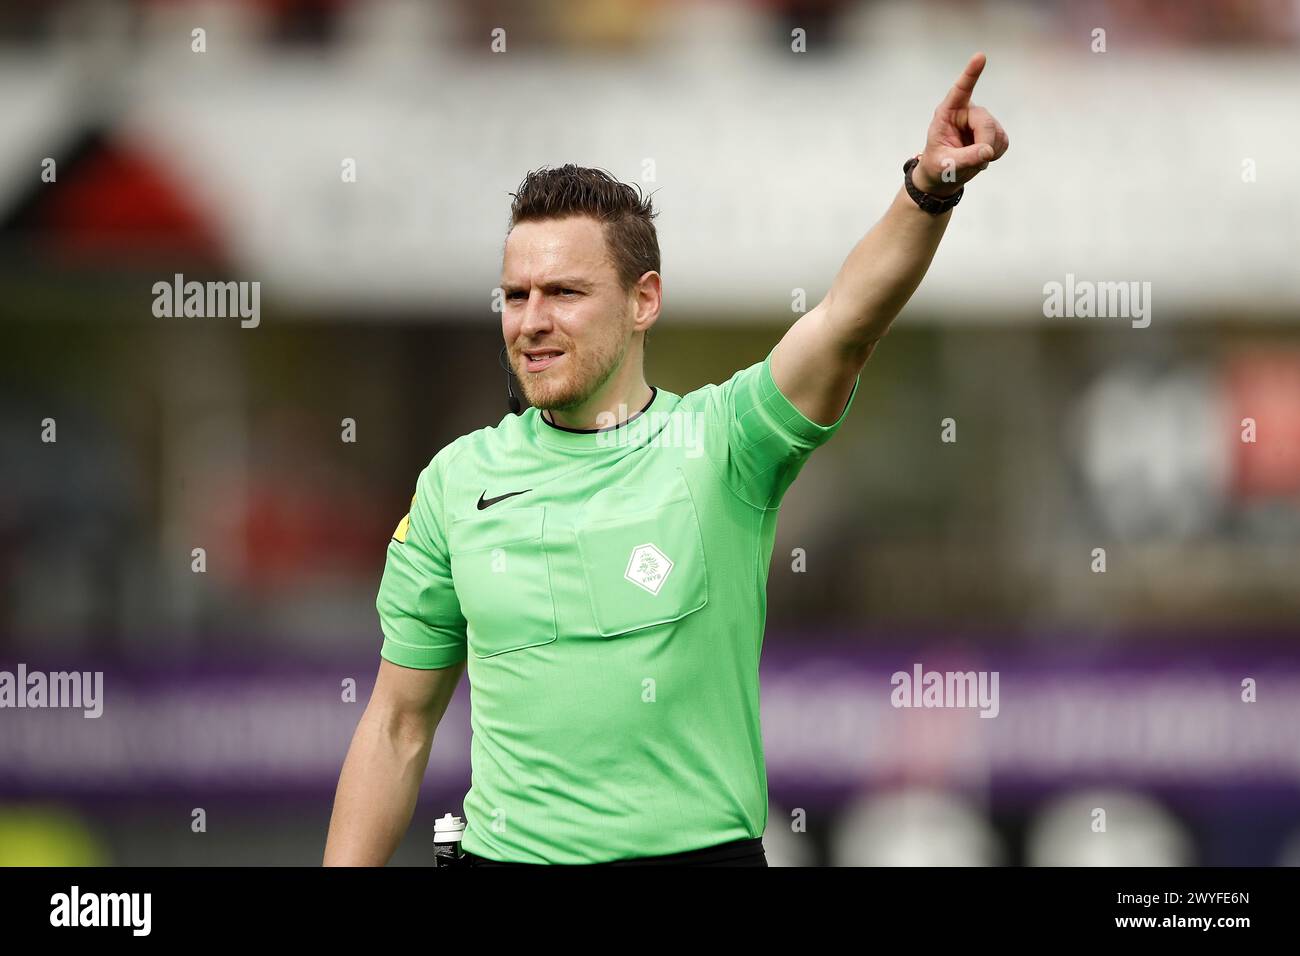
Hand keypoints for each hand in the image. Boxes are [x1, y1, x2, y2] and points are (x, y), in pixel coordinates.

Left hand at [912, 52, 1009, 196]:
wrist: (944, 175)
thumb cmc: (937, 165)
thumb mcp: (944, 164)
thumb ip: (964, 158)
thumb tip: (987, 151)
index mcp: (947, 112)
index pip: (960, 90)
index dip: (971, 74)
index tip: (980, 57)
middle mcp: (966, 111)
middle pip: (985, 122)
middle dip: (984, 143)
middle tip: (978, 161)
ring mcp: (981, 120)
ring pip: (997, 133)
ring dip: (988, 151)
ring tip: (972, 159)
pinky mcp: (993, 131)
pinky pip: (1003, 141)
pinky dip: (995, 153)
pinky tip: (982, 156)